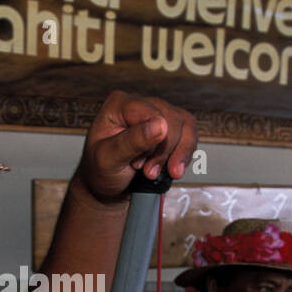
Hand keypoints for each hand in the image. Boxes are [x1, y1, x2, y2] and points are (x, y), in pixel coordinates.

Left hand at [71, 91, 197, 201]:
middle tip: (149, 172)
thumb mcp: (108, 159)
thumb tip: (159, 125)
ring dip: (178, 153)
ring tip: (160, 172)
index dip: (155, 140)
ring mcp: (157, 114)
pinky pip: (190, 133)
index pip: (152, 112)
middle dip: (165, 150)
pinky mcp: (170, 128)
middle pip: (172, 118)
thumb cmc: (101, 171)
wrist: (108, 187)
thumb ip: (131, 141)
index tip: (142, 164)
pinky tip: (172, 168)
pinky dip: (185, 154)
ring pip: (186, 125)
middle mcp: (139, 104)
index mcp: (119, 105)